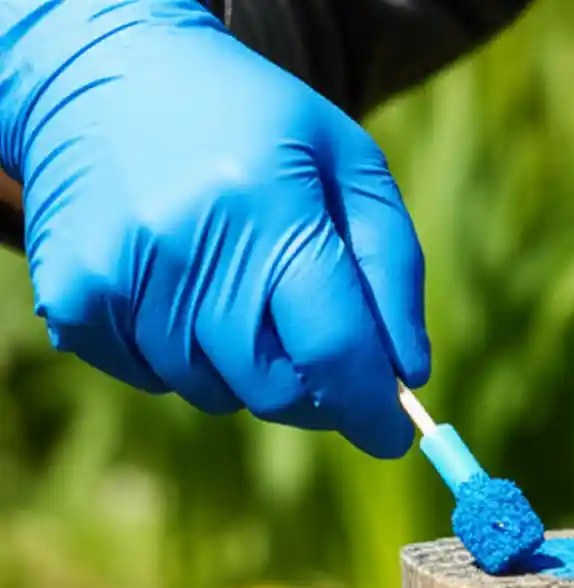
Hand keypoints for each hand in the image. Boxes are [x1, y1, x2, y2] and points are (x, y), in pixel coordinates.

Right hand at [0, 0, 430, 456]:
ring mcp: (118, 276)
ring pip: (215, 392)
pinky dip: (186, 357)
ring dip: (247, 369)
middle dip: (315, 394)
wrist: (110, 74)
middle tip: (326, 360)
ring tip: (242, 289)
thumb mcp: (351, 165)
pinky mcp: (73, 300)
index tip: (392, 436)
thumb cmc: (259, 125)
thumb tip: (408, 374)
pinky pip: (155, 380)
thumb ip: (393, 269)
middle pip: (274, 388)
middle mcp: (186, 245)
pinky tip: (187, 289)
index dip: (370, 406)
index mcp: (268, 205)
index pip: (332, 347)